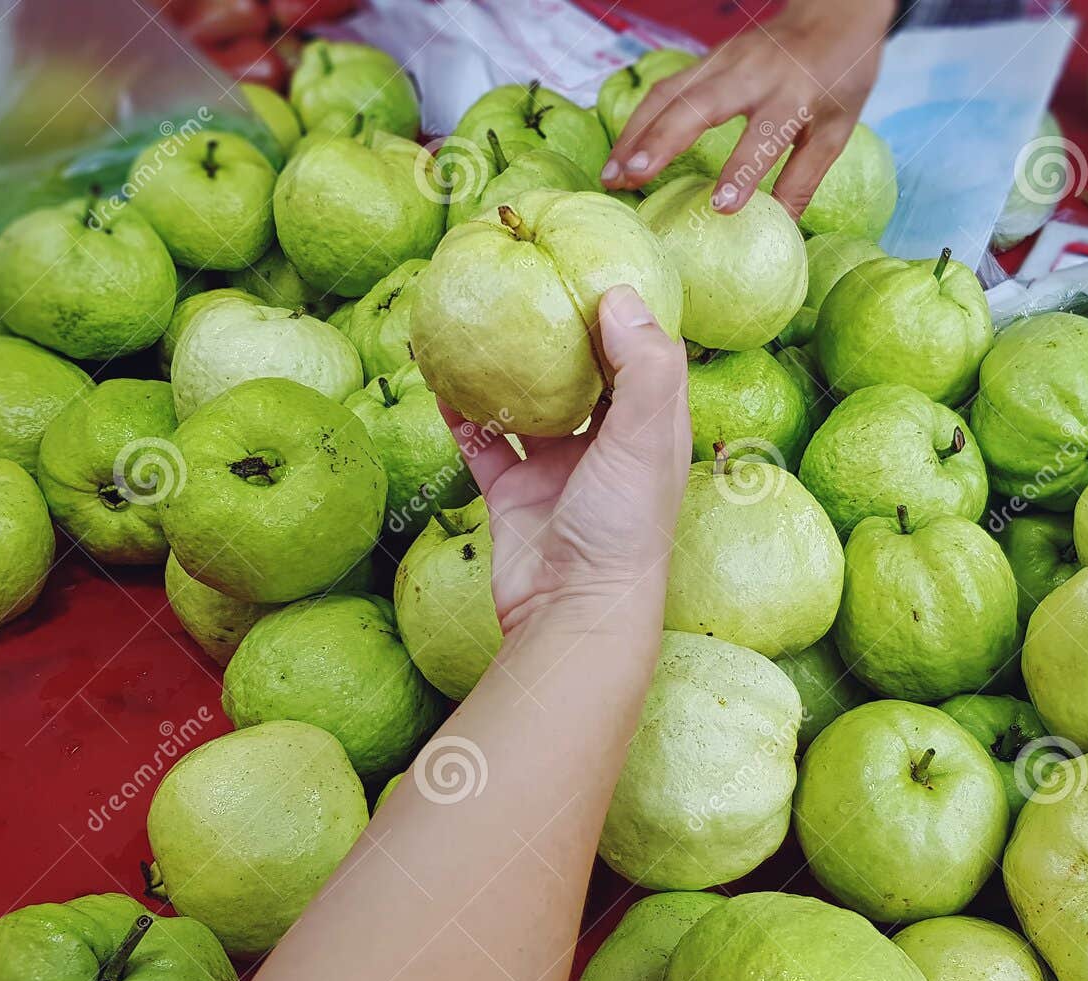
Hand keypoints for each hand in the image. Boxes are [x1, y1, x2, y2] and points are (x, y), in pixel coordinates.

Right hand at [441, 286, 690, 638]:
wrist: (572, 614)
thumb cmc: (623, 528)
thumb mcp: (646, 437)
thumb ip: (642, 365)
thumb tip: (618, 293)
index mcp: (649, 431)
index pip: (644, 357)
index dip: (626, 311)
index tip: (596, 260)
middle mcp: (606, 448)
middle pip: (581, 374)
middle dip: (556, 329)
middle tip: (526, 275)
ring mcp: (558, 473)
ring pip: (525, 405)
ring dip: (501, 367)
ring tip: (474, 317)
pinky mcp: (513, 497)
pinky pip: (482, 443)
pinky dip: (461, 412)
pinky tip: (437, 374)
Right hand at [601, 0, 895, 217]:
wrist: (832, 12)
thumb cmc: (838, 77)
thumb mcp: (833, 131)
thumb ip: (803, 180)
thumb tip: (777, 230)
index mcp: (793, 94)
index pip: (763, 135)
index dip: (742, 170)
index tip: (720, 207)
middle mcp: (753, 73)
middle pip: (698, 105)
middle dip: (659, 142)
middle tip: (628, 179)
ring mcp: (725, 61)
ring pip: (670, 94)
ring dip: (635, 133)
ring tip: (611, 174)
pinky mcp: (708, 60)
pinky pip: (666, 88)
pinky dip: (639, 119)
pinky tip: (622, 149)